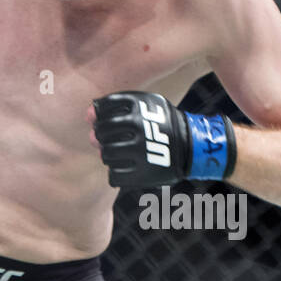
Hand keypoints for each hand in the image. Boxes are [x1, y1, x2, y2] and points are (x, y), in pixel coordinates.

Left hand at [89, 91, 235, 186]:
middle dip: (101, 136)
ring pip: (105, 155)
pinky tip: (125, 167)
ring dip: (108, 154)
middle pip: (101, 133)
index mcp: (138, 106)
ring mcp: (141, 151)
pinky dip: (116, 172)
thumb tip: (88, 114)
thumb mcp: (145, 105)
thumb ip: (115, 107)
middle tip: (110, 140)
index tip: (105, 121)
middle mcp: (139, 127)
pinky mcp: (143, 173)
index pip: (103, 109)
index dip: (100, 117)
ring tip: (119, 153)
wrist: (192, 146)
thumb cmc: (161, 123)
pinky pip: (114, 175)